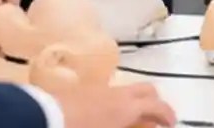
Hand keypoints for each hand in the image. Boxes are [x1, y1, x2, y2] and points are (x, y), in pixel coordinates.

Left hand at [56, 83, 175, 127]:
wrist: (42, 119)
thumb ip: (134, 126)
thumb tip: (148, 125)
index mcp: (127, 108)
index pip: (157, 106)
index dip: (167, 115)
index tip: (171, 124)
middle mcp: (117, 94)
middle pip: (145, 90)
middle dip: (154, 103)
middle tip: (155, 121)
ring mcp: (98, 89)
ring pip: (126, 91)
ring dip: (134, 103)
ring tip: (130, 122)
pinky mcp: (81, 91)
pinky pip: (108, 94)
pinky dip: (117, 103)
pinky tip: (107, 118)